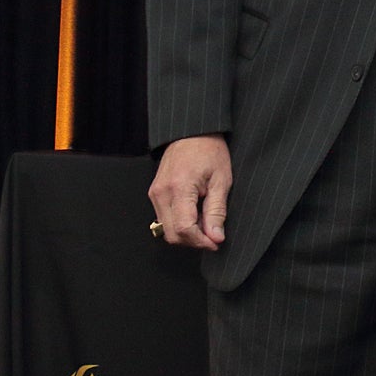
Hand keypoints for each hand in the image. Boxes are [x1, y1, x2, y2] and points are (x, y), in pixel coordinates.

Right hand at [147, 134, 232, 250]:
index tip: (216, 243)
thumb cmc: (210, 151)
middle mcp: (161, 194)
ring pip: (166, 230)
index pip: (184, 229)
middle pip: (172, 234)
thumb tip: (215, 237)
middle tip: (213, 236)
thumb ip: (217, 211)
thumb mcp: (221, 180)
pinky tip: (195, 216)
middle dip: (193, 241)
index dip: (201, 241)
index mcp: (179, 188)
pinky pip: (164, 219)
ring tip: (206, 224)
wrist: (192, 132)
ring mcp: (155, 194)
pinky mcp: (154, 194)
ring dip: (186, 234)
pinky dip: (179, 224)